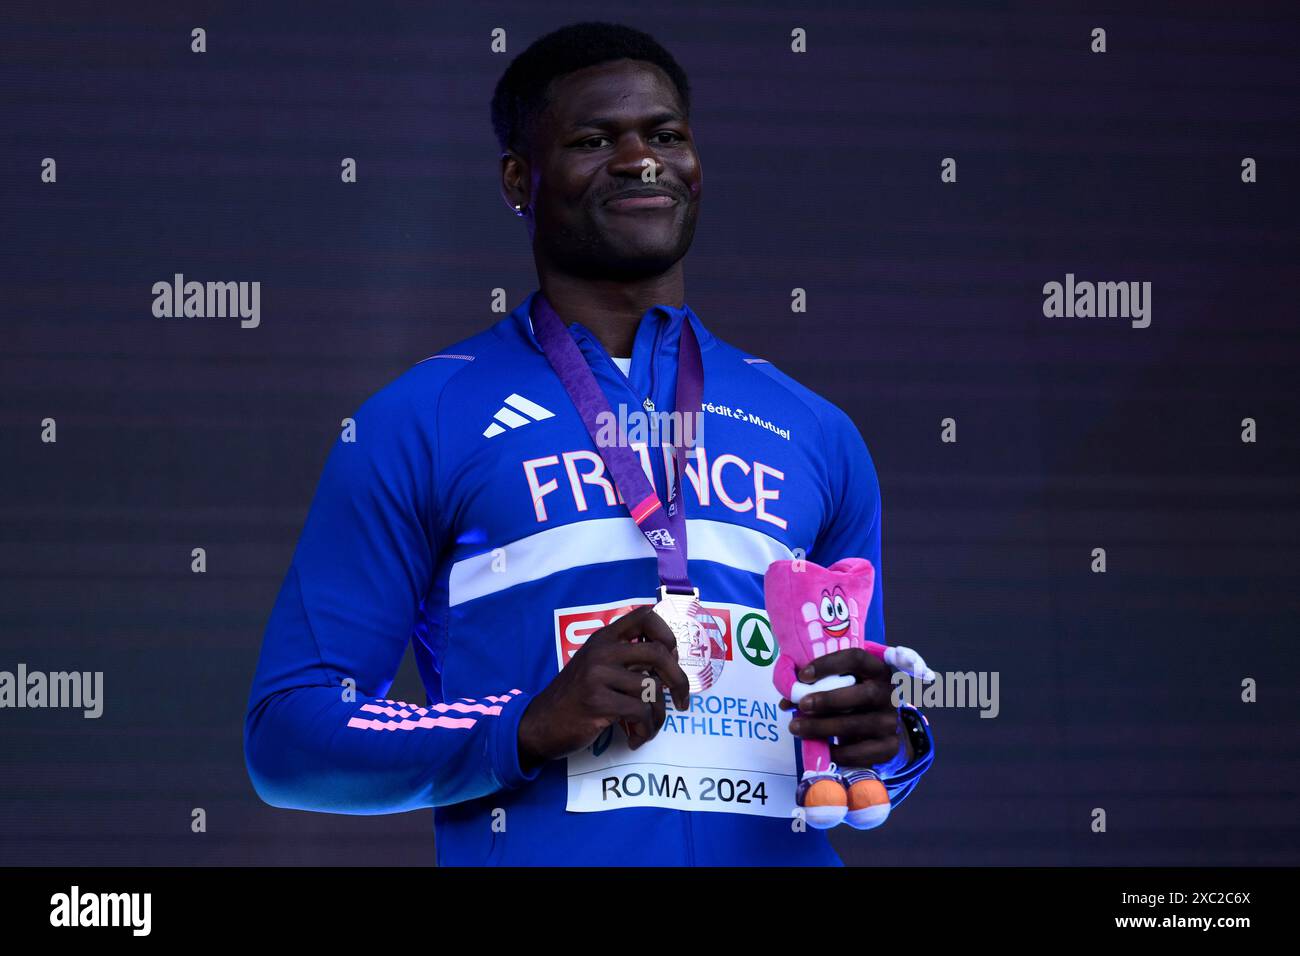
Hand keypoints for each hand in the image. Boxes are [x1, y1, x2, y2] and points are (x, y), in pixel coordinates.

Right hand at [517, 605, 690, 771]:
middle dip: (680, 681)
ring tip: (646, 728)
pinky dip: (645, 731)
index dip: (667, 634)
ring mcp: (598, 675)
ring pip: (652, 690)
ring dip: (657, 717)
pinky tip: (634, 738)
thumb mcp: (595, 666)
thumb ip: (624, 657)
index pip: (645, 616)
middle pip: (659, 653)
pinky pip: (640, 713)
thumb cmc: (574, 698)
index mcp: (604, 638)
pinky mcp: (597, 701)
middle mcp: (602, 650)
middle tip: (682, 701)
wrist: (539, 725)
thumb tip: (671, 659)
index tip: (672, 658)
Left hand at [779, 647, 901, 767]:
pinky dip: (839, 752)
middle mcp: (889, 694)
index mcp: (876, 669)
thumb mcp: (839, 687)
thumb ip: (815, 687)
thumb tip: (787, 701)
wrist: (880, 729)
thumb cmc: (852, 701)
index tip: (803, 676)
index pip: (856, 658)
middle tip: (802, 705)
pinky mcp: (889, 747)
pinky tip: (822, 748)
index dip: (829, 665)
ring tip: (797, 728)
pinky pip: (863, 752)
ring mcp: (891, 721)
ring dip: (824, 727)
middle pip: (864, 694)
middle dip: (829, 700)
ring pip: (859, 725)